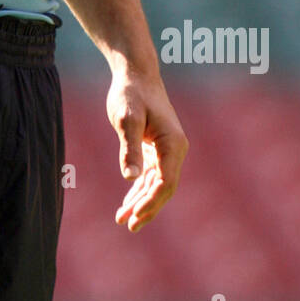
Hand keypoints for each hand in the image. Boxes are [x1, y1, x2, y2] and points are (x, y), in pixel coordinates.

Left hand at [106, 67, 187, 231]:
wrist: (136, 74)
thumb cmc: (130, 94)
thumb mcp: (126, 119)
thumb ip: (129, 148)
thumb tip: (130, 178)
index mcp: (173, 144)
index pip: (165, 182)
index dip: (151, 203)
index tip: (134, 217)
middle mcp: (176, 149)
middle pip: (164, 188)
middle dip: (147, 208)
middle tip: (129, 226)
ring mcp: (168, 150)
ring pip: (157, 184)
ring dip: (141, 202)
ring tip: (123, 221)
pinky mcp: (157, 148)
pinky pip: (151, 175)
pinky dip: (140, 190)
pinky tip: (127, 204)